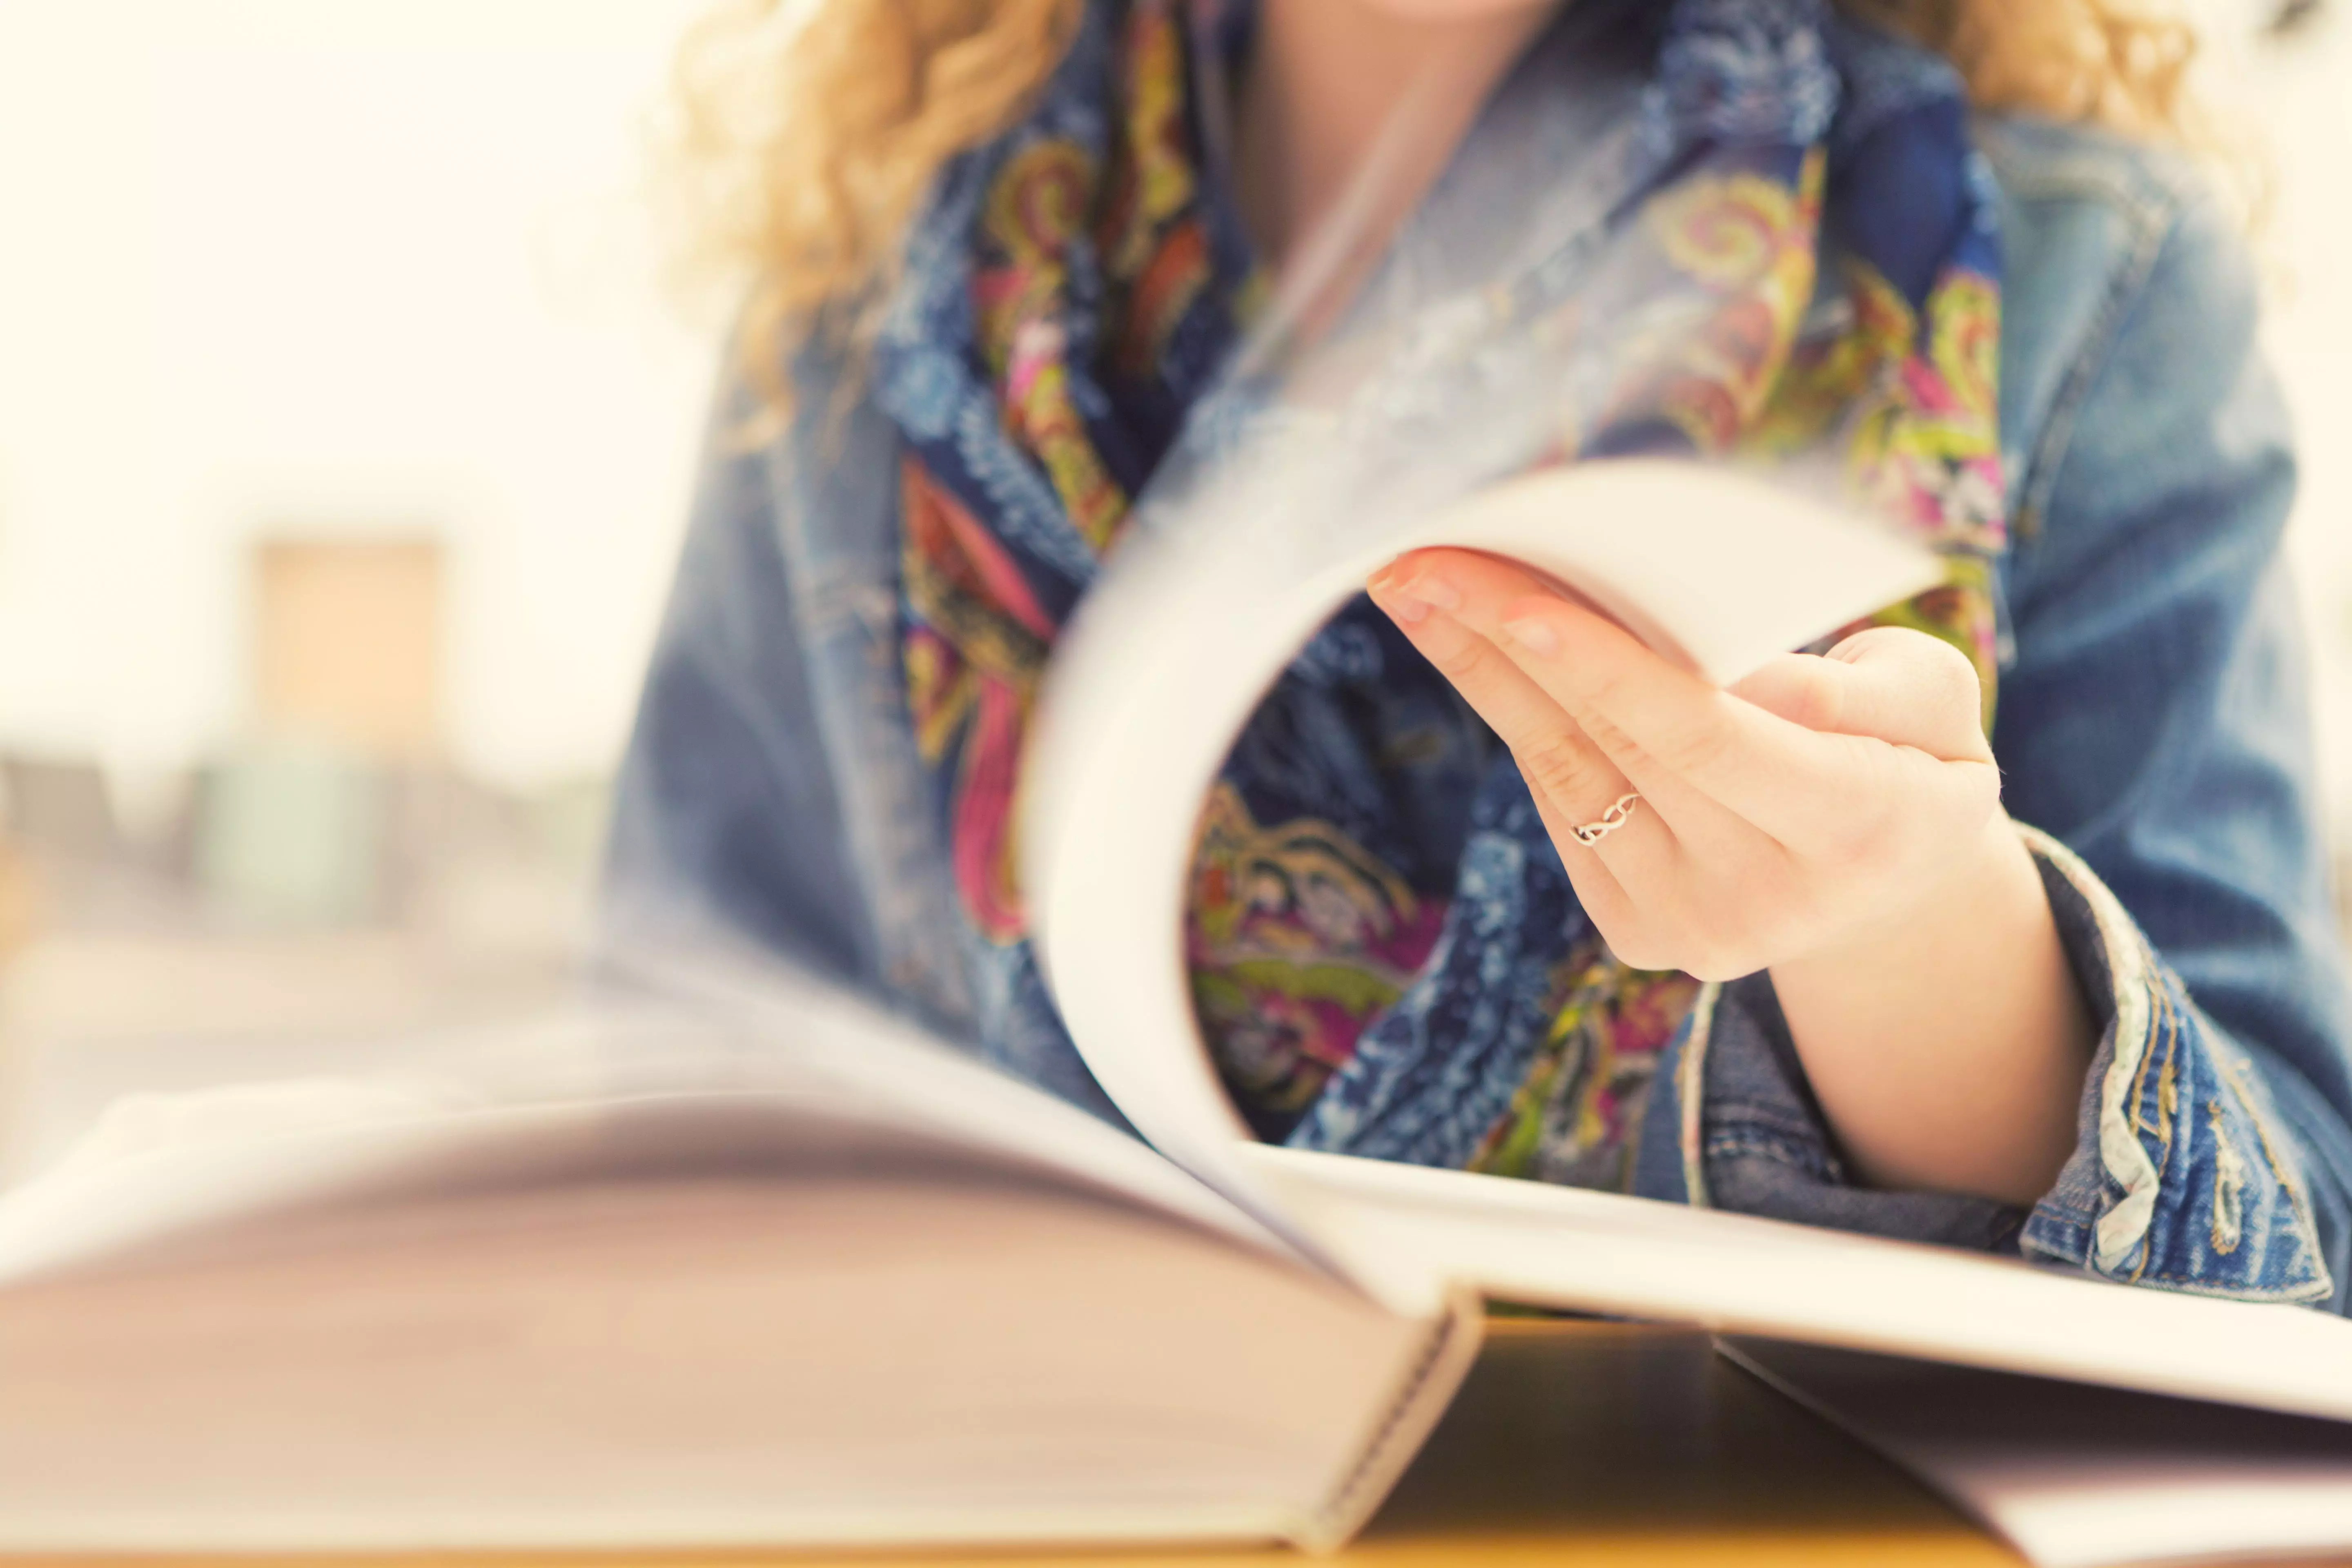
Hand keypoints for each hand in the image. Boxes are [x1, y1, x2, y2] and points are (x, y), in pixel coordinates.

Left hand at [1364, 547, 1997, 979]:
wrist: (1893, 889)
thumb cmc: (1914, 754)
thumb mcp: (1934, 702)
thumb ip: (1855, 689)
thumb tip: (1735, 674)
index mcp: (1855, 827)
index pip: (1706, 738)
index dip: (1609, 671)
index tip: (1516, 602)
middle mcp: (1766, 898)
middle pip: (1614, 750)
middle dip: (1506, 645)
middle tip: (1421, 559)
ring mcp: (1694, 928)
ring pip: (1566, 778)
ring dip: (1479, 676)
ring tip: (1414, 589)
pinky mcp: (1640, 935)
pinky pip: (1563, 809)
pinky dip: (1517, 722)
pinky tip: (1467, 650)